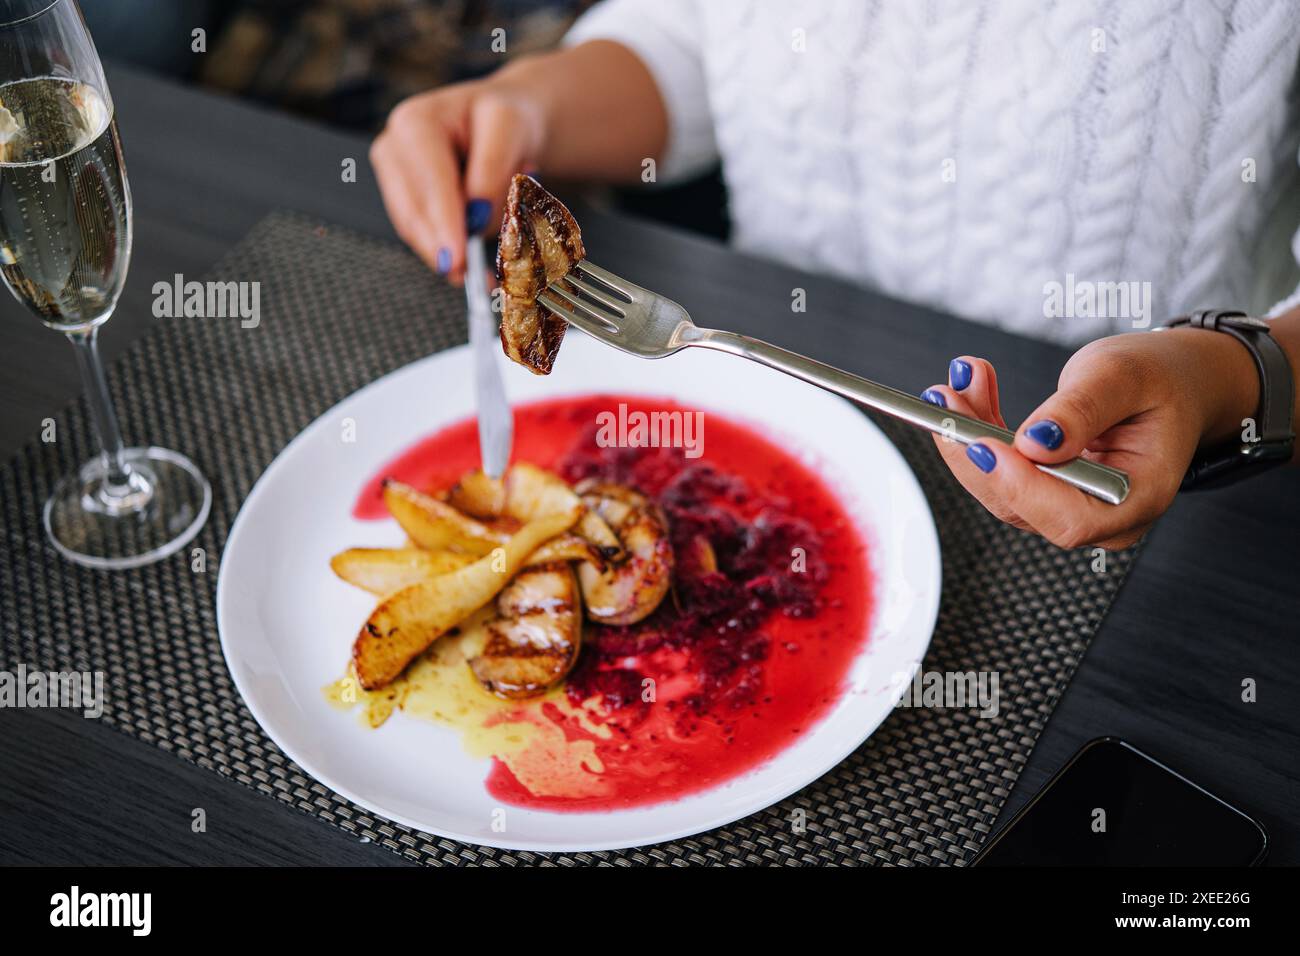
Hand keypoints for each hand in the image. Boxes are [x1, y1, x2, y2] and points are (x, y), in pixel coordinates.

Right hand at [370, 79, 544, 283]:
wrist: (499, 121)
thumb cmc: (504, 119)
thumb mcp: (510, 129)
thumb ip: (492, 169)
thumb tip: (477, 214)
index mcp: (415, 123)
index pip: (430, 182)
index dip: (444, 224)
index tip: (458, 259)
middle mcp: (394, 148)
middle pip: (414, 212)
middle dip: (444, 247)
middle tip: (474, 277)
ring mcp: (392, 177)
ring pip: (414, 230)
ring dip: (450, 247)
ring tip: (485, 256)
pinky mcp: (402, 201)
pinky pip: (421, 235)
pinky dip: (448, 247)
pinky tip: (472, 251)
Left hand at [920, 329, 1258, 548]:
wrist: (1170, 383)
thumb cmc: (1159, 380)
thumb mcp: (1124, 378)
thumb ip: (1082, 410)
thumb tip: (1034, 443)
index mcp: (1138, 497)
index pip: (1070, 518)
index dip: (1020, 486)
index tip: (983, 443)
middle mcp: (1101, 516)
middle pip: (1019, 504)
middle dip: (975, 450)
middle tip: (945, 398)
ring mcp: (1067, 507)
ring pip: (998, 486)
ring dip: (967, 433)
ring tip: (956, 383)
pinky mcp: (1041, 490)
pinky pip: (997, 469)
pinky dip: (976, 429)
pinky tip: (967, 391)